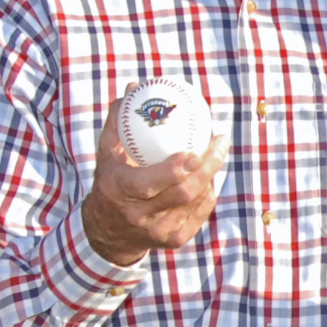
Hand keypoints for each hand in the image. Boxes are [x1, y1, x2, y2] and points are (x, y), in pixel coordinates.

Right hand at [80, 88, 228, 265]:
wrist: (106, 233)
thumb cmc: (110, 182)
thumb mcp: (106, 153)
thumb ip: (118, 121)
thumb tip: (135, 87)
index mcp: (121, 192)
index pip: (152, 184)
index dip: (176, 169)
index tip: (193, 150)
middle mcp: (140, 216)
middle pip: (183, 193)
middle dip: (208, 166)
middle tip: (220, 141)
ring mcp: (160, 231)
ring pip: (196, 202)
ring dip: (210, 175)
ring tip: (218, 151)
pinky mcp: (174, 240)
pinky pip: (200, 212)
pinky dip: (207, 192)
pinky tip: (210, 174)